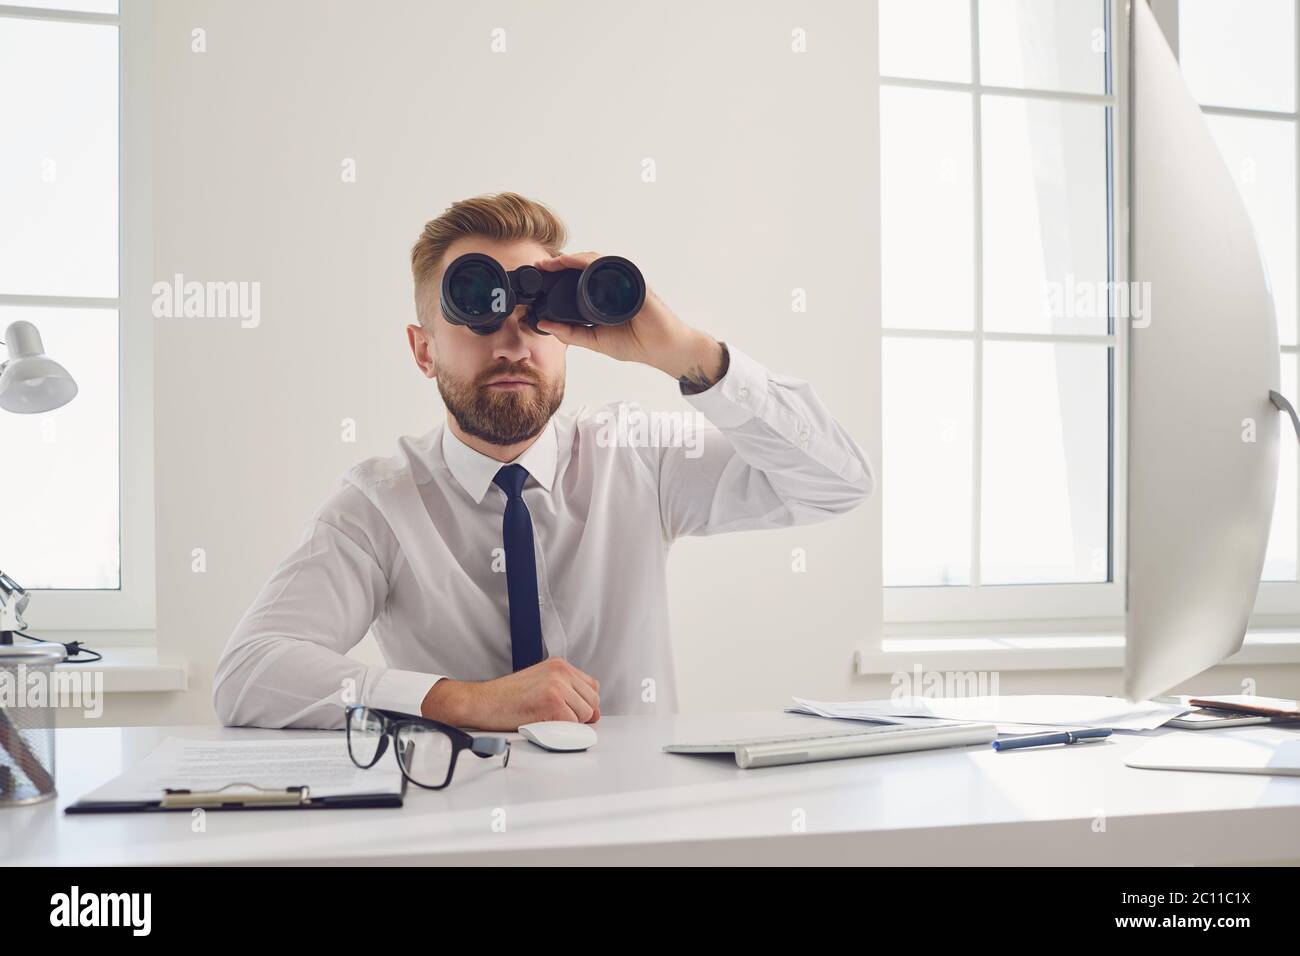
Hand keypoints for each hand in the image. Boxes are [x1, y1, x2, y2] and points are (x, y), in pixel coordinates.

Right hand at [421, 657, 600, 730]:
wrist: (482, 701)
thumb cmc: (505, 697)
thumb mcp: (540, 683)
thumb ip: (565, 691)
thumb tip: (589, 713)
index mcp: (559, 665)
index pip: (591, 687)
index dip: (585, 704)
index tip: (574, 713)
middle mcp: (561, 672)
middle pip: (592, 701)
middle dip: (580, 716)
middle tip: (558, 721)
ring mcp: (558, 686)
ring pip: (585, 715)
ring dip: (569, 724)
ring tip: (547, 721)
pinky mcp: (553, 702)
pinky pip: (572, 725)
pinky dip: (561, 731)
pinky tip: (544, 725)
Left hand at [531, 251, 724, 386]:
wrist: (662, 348)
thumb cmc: (636, 343)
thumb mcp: (594, 340)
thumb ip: (570, 333)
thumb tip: (542, 324)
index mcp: (603, 296)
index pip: (577, 280)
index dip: (558, 276)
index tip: (539, 277)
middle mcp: (612, 284)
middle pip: (582, 266)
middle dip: (560, 263)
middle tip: (539, 266)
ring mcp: (622, 280)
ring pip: (593, 261)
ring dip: (571, 259)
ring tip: (552, 262)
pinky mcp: (631, 279)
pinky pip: (608, 264)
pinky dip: (589, 261)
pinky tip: (574, 262)